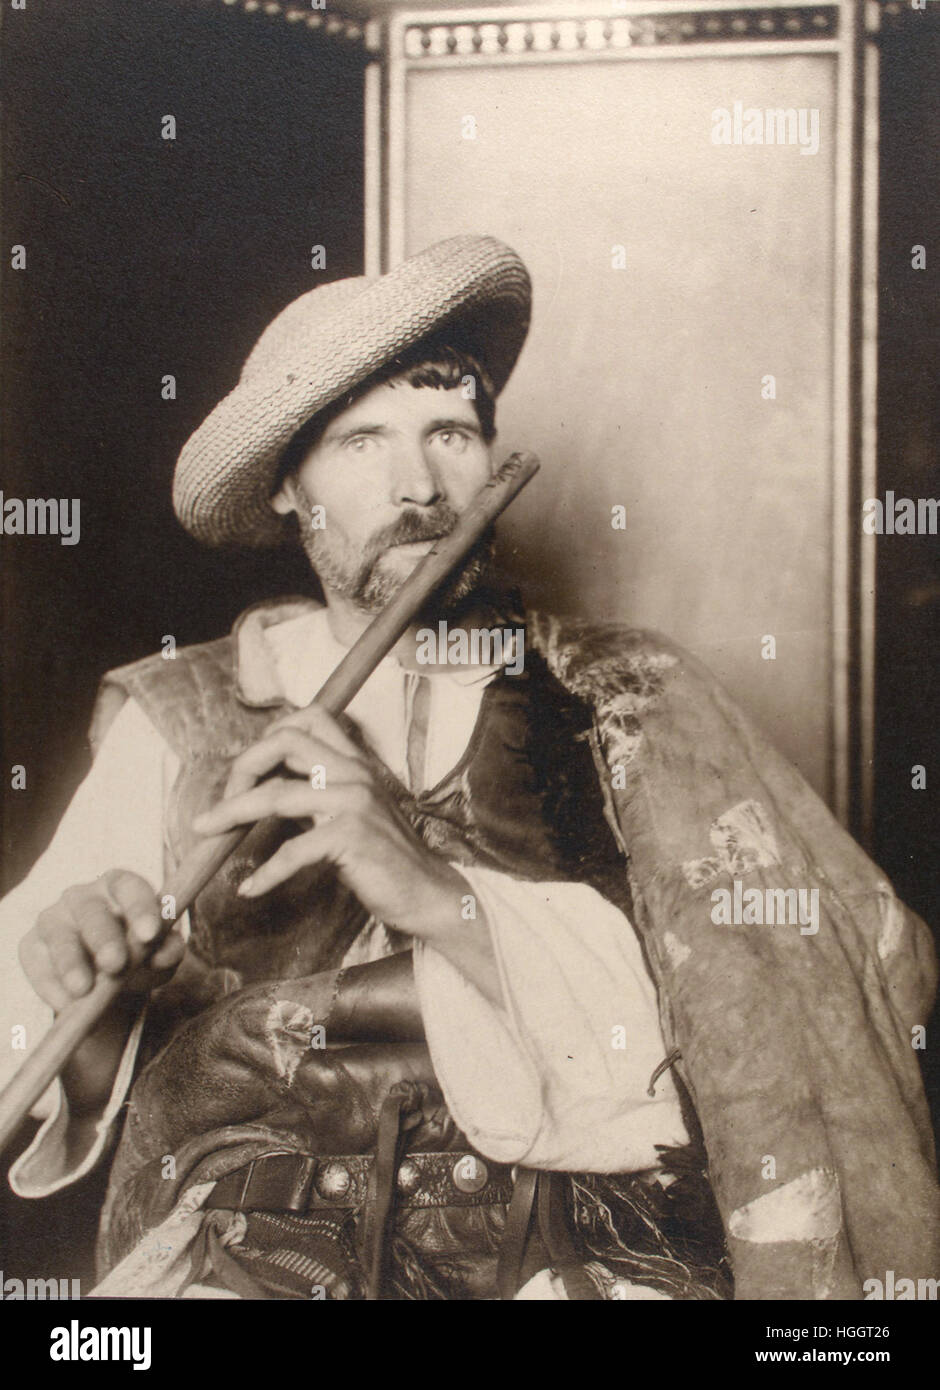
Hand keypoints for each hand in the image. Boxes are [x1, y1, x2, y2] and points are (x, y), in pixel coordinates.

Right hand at [19, 869, 183, 1010]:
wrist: (106, 977)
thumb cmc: (139, 952)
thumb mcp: (160, 952)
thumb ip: (168, 950)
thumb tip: (163, 955)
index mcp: (119, 886)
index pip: (130, 887)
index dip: (140, 908)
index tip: (151, 934)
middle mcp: (83, 897)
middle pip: (91, 911)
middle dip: (104, 938)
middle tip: (115, 964)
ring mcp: (54, 919)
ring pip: (60, 938)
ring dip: (71, 964)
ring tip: (83, 990)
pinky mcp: (31, 947)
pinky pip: (37, 964)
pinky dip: (51, 986)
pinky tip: (66, 1003)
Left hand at [191, 705, 467, 940]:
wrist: (428, 892)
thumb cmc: (385, 857)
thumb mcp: (354, 812)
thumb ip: (318, 793)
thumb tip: (267, 790)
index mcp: (355, 762)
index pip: (308, 719)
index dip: (267, 738)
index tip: (247, 773)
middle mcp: (355, 773)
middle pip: (284, 742)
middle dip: (242, 768)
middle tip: (221, 804)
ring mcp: (354, 803)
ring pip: (277, 794)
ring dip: (232, 814)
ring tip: (207, 833)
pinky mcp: (351, 838)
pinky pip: (293, 850)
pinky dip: (264, 872)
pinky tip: (250, 887)